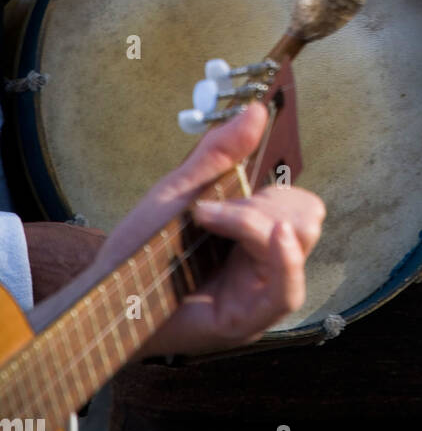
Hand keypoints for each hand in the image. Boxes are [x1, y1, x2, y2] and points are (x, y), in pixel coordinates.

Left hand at [35, 103, 324, 356]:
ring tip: (211, 225)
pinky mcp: (249, 320)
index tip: (218, 193)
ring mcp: (260, 293)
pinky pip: (288, 289)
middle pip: (307, 217)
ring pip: (298, 241)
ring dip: (255, 220)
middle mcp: (266, 264)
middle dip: (264, 202)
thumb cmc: (140, 249)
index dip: (271, 190)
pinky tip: (272, 235)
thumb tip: (257, 109)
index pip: (299, 203)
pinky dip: (284, 257)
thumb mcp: (181, 191)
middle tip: (213, 213)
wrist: (105, 295)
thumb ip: (221, 153)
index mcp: (256, 235)